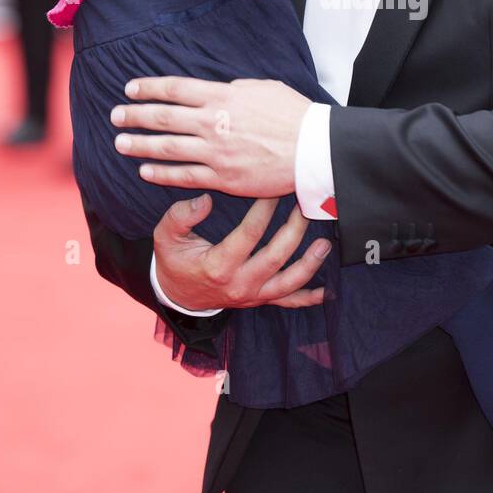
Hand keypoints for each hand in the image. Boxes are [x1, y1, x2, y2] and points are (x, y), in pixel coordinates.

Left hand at [110, 74, 309, 195]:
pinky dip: (161, 173)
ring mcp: (216, 153)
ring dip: (139, 144)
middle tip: (116, 116)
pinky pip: (184, 176)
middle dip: (134, 115)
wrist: (314, 149)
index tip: (130, 89)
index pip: (174, 89)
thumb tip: (216, 90)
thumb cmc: (294, 115)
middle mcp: (213, 123)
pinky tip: (145, 170)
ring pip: (167, 148)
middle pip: (163, 117)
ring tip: (120, 143)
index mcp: (223, 96)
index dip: (148, 88)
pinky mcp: (223, 178)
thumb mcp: (263, 88)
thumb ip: (234, 89)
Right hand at [154, 194, 330, 309]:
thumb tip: (205, 201)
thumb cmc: (174, 260)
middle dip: (295, 230)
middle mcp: (239, 284)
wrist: (176, 294)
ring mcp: (252, 295)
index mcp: (218, 266)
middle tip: (305, 207)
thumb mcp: (165, 236)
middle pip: (276, 256)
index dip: (265, 210)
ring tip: (324, 244)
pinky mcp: (259, 300)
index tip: (275, 190)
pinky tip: (327, 291)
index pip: (249, 234)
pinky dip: (308, 298)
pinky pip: (287, 302)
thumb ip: (180, 216)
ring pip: (288, 283)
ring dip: (310, 264)